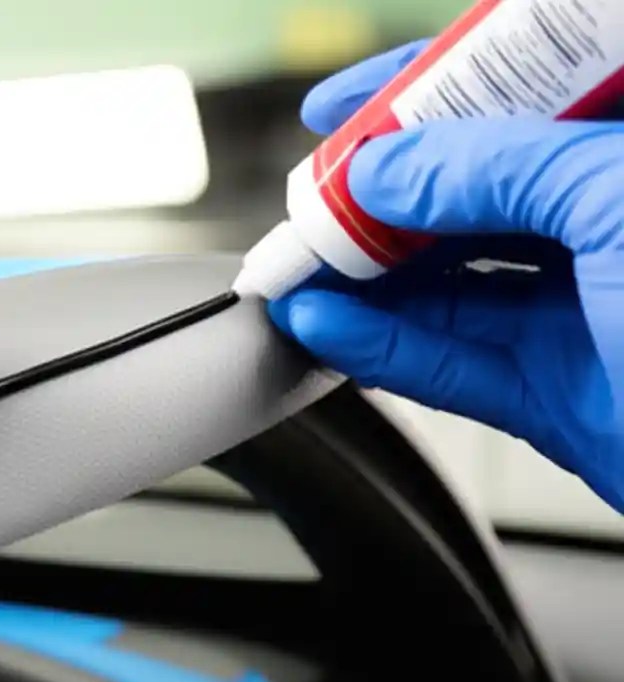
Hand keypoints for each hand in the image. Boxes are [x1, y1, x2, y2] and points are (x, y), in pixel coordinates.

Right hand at [269, 41, 623, 510]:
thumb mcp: (620, 200)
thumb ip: (491, 171)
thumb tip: (386, 173)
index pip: (518, 89)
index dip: (423, 88)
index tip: (347, 104)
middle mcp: (613, 222)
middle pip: (467, 189)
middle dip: (376, 197)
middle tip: (308, 203)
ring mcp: (585, 308)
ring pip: (449, 278)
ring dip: (364, 278)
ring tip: (295, 269)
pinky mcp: (556, 390)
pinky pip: (450, 360)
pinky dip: (382, 347)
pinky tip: (325, 328)